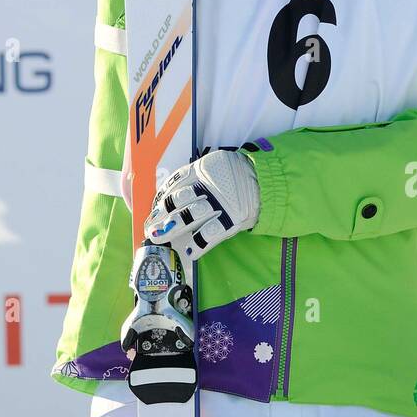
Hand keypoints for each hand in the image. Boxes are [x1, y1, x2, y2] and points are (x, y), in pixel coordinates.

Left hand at [144, 149, 260, 260]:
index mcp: (201, 170)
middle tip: (149, 226)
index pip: (175, 183)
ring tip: (159, 235)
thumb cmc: (237, 175)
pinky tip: (190, 250)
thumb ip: (196, 175)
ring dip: (172, 227)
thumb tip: (172, 194)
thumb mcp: (214, 165)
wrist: (267, 181)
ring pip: (189, 215)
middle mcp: (207, 186)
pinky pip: (211, 233)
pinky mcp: (231, 218)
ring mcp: (219, 203)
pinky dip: (199, 243)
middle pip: (178, 200)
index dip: (161, 196)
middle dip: (161, 214)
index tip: (153, 207)